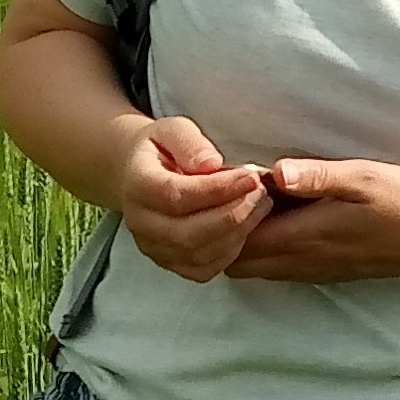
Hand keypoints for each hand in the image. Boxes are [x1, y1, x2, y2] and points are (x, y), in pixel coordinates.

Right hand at [118, 116, 274, 282]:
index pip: (176, 196)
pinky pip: (202, 270)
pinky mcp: (169, 262)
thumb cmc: (162, 148)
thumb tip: (211, 164)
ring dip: (236, 234)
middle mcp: (140, 222)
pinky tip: (246, 227)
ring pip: (197, 255)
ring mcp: (152, 247)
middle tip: (261, 193)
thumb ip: (190, 143)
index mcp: (137, 185)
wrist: (139, 172)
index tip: (250, 178)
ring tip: (260, 206)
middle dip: (233, 215)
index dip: (217, 190)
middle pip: (187, 233)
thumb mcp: (172, 129)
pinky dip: (229, 253)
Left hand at [224, 157, 399, 283]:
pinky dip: (261, 248)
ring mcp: (312, 271)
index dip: (223, 218)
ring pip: (255, 268)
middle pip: (237, 262)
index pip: (240, 241)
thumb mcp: (362, 177)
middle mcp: (302, 261)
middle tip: (227, 194)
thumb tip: (275, 171)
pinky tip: (272, 217)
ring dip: (240, 242)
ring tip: (245, 203)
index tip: (226, 186)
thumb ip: (317, 176)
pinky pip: (275, 267)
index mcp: (306, 236)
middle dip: (221, 234)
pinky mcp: (323, 271)